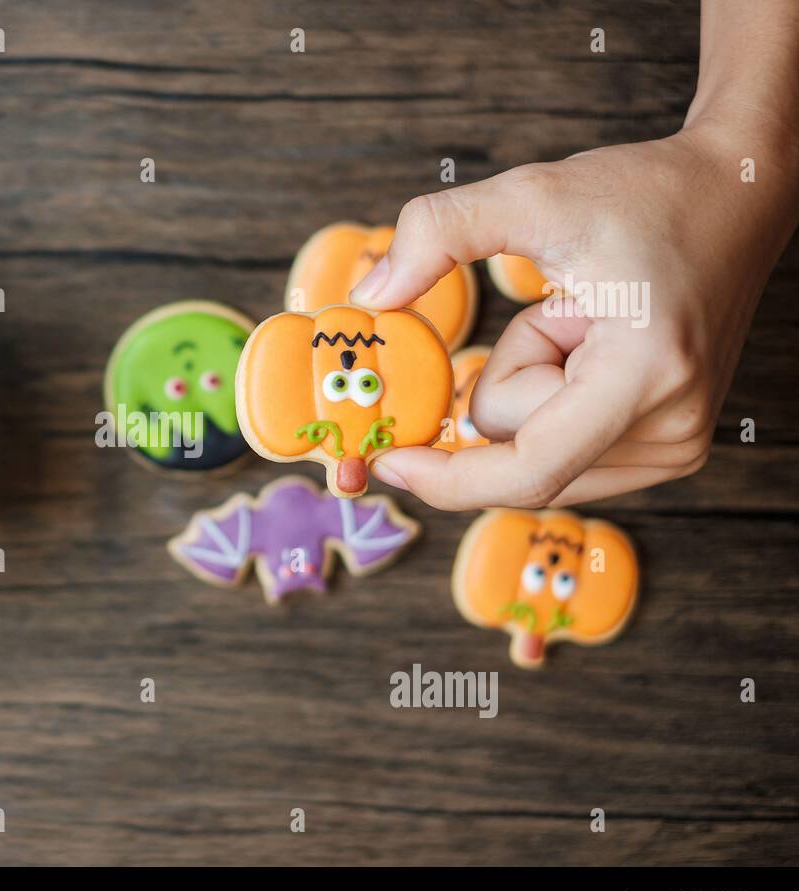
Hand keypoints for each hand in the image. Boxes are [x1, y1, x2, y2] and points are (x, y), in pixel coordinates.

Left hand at [351, 120, 798, 509]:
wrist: (736, 196)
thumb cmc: (646, 196)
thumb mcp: (532, 195)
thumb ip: (439, 233)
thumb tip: (369, 295)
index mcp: (645, 375)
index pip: (527, 470)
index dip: (447, 479)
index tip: (387, 463)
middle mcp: (673, 430)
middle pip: (520, 454)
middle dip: (510, 380)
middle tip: (565, 309)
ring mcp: (676, 447)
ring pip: (536, 456)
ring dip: (533, 389)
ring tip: (588, 323)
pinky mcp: (668, 449)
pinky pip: (560, 451)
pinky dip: (552, 401)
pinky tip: (594, 347)